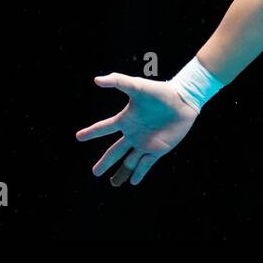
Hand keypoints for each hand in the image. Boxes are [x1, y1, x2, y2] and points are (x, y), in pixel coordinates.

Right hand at [76, 72, 198, 185]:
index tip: (78, 137)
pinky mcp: (158, 149)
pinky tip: (133, 181)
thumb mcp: (137, 86)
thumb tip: (97, 79)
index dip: (91, 132)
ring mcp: (145, 142)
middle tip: (94, 173)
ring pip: (129, 161)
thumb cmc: (160, 92)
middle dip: (104, 162)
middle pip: (114, 151)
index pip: (104, 128)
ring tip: (113, 183)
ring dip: (121, 172)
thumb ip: (118, 81)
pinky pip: (146, 164)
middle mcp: (133, 133)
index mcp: (126, 120)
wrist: (184, 100)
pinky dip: (139, 173)